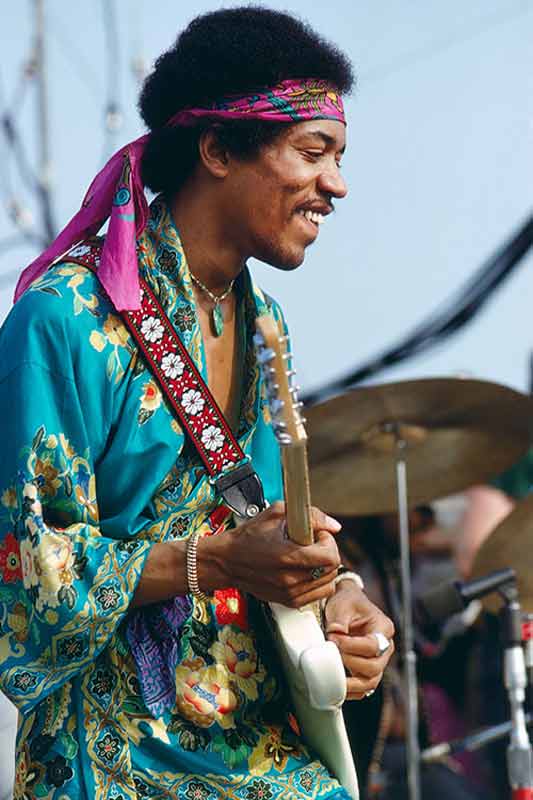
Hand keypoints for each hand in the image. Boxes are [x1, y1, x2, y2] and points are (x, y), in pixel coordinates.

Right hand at [205, 501, 340, 606]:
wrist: (227, 561)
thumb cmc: (248, 536)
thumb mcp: (276, 513)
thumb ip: (310, 516)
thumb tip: (334, 526)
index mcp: (288, 557)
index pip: (331, 557)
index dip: (329, 542)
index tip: (318, 535)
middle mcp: (291, 579)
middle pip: (332, 570)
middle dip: (327, 552)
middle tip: (313, 543)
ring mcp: (290, 594)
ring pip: (328, 583)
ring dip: (324, 567)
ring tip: (309, 557)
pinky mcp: (289, 602)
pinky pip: (318, 594)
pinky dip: (318, 581)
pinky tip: (305, 570)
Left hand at [325, 579, 394, 699]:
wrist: (345, 605)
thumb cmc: (346, 602)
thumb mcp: (342, 603)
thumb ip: (339, 619)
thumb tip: (335, 634)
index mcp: (384, 628)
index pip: (373, 646)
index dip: (352, 646)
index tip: (333, 639)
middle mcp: (385, 648)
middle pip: (375, 667)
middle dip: (351, 663)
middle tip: (333, 653)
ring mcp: (378, 661)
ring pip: (371, 682)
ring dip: (351, 683)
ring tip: (332, 675)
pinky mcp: (366, 671)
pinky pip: (363, 689)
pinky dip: (350, 691)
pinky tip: (335, 687)